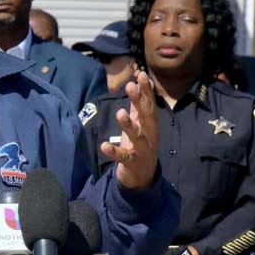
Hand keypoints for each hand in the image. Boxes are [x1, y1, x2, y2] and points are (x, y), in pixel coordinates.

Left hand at [100, 71, 160, 189]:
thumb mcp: (140, 127)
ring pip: (137, 137)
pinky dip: (114, 152)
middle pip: (146, 118)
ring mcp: (143, 151)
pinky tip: (103, 145)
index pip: (150, 106)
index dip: (146, 91)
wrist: (143, 180)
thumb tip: (140, 86)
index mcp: (151, 127)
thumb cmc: (139, 149)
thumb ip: (139, 108)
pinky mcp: (133, 164)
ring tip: (120, 112)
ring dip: (129, 125)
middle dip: (139, 102)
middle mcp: (150, 138)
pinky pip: (123, 157)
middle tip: (130, 86)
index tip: (141, 74)